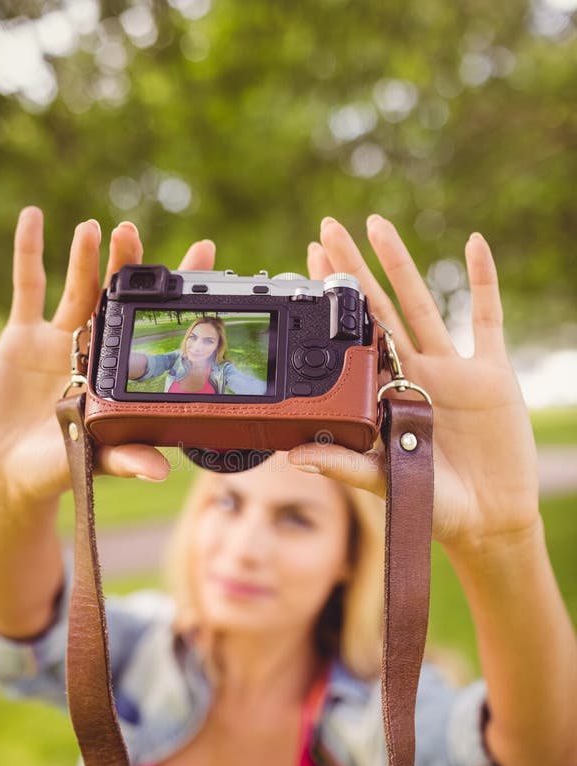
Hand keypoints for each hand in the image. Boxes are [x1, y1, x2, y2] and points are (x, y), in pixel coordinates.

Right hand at [0, 207, 215, 508]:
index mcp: (118, 370)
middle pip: (114, 296)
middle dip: (125, 265)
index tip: (203, 252)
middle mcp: (94, 348)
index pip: (152, 323)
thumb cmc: (60, 466)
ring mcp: (59, 339)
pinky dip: (30, 251)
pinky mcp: (22, 336)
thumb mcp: (93, 458)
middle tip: (133, 234)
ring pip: (75, 287)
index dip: (175, 289)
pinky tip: (34, 217)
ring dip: (84, 256)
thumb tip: (161, 470)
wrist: (9, 472)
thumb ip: (125, 458)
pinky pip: (26, 286)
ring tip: (94, 229)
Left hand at [288, 215, 539, 549]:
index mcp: (383, 395)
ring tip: (377, 223)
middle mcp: (412, 373)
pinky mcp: (491, 373)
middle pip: (378, 309)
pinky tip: (474, 243)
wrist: (487, 520)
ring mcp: (451, 369)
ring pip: (423, 304)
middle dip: (353, 270)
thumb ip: (345, 464)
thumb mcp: (386, 482)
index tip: (307, 264)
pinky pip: (487, 317)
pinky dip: (483, 280)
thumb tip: (294, 456)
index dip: (332, 302)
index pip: (352, 337)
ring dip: (401, 263)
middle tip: (326, 227)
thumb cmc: (432, 506)